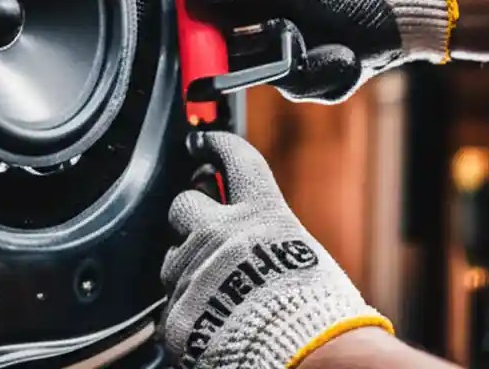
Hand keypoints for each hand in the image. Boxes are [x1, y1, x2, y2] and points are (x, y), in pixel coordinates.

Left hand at [160, 131, 392, 367]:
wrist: (308, 358)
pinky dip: (186, 313)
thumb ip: (267, 237)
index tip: (202, 141)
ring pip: (171, 258)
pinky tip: (208, 322)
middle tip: (202, 226)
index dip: (215, 145)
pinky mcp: (178, 312)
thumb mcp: (301, 255)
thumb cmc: (318, 314)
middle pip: (183, 204)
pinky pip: (170, 306)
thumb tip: (249, 233)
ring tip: (216, 293)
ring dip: (187, 268)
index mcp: (261, 215)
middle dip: (190, 214)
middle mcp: (220, 234)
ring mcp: (194, 272)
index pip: (234, 160)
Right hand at [185, 0, 457, 102]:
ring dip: (302, 64)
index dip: (193, 27)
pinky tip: (346, 57)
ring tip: (334, 48)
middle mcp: (262, 20)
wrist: (402, 13)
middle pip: (224, 51)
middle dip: (247, 56)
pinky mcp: (309, 78)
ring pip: (265, 76)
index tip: (195, 41)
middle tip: (273, 50)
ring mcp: (284, 52)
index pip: (202, 8)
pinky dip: (326, 74)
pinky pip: (301, 88)